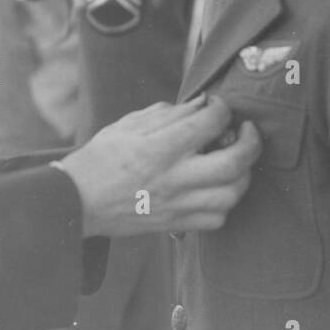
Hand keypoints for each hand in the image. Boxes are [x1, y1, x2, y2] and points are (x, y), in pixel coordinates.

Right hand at [59, 95, 260, 239]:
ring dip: (242, 175)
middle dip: (251, 143)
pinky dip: (225, 203)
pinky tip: (216, 188)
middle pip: (234, 163)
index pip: (210, 123)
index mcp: (160, 148)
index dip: (222, 109)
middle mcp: (174, 178)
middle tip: (246, 131)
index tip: (218, 107)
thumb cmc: (101, 158)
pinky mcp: (175, 225)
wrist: (77, 201)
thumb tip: (202, 104)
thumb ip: (169, 113)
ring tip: (235, 161)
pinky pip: (217, 219)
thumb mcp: (129, 124)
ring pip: (232, 194)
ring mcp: (177, 205)